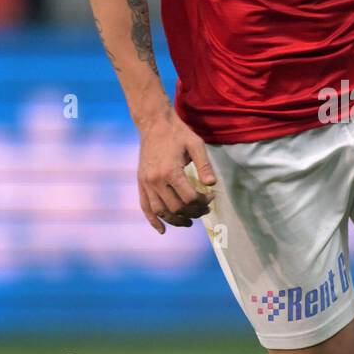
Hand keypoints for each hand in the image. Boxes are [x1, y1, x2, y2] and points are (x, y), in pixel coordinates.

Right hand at [136, 106, 215, 231]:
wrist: (154, 123)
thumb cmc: (178, 133)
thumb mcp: (196, 145)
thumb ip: (204, 165)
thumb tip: (212, 185)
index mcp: (171, 171)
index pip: (189, 197)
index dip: (203, 201)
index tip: (211, 197)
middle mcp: (156, 180)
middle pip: (176, 207)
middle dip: (193, 212)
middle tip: (204, 208)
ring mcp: (146, 183)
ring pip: (161, 211)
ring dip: (176, 220)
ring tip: (189, 222)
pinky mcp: (141, 183)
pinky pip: (145, 207)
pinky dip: (153, 220)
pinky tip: (162, 230)